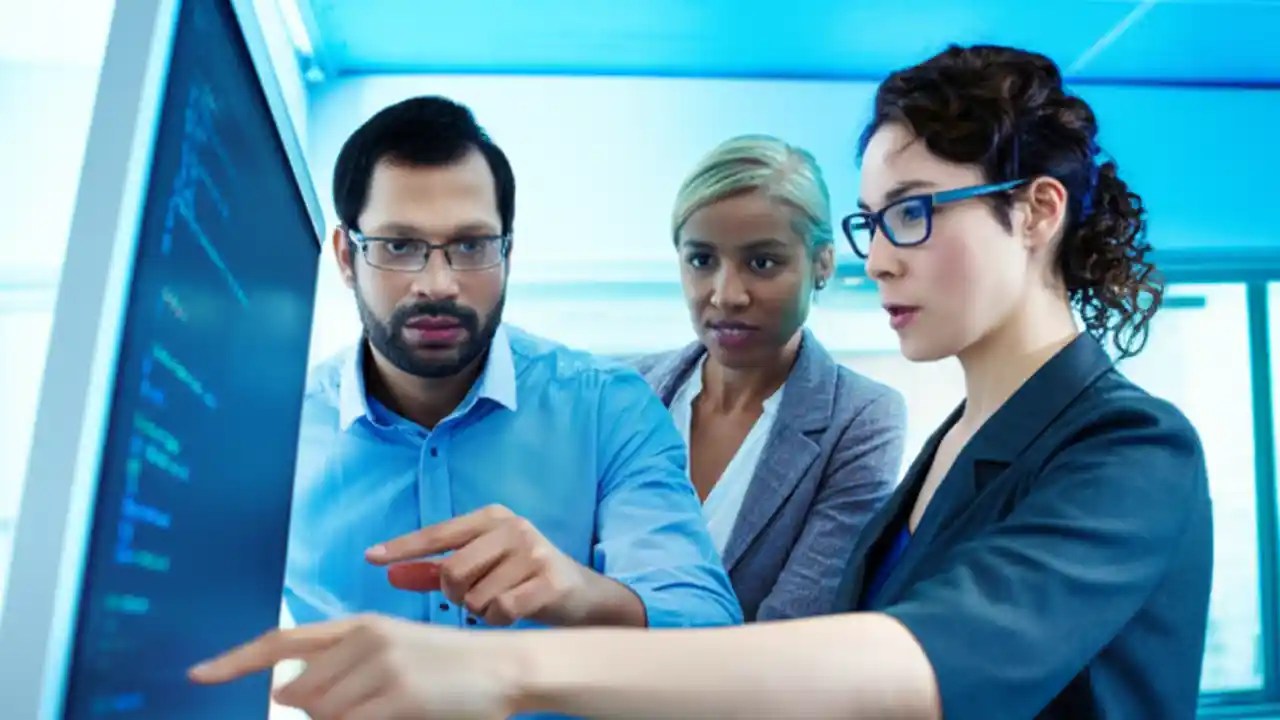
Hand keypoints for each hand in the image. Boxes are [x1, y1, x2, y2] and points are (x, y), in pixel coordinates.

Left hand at [188, 615, 525, 719]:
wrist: (506, 666)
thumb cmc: (451, 667)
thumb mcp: (394, 651)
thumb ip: (341, 665)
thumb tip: (289, 694)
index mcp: (360, 623)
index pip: (283, 640)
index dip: (236, 660)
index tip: (197, 675)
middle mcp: (365, 639)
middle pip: (301, 695)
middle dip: (321, 712)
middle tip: (373, 706)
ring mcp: (381, 668)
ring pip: (323, 716)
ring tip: (394, 708)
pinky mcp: (398, 698)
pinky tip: (395, 715)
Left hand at [368, 504, 590, 625]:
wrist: (584, 596)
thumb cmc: (524, 579)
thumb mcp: (483, 566)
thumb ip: (436, 569)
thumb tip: (390, 572)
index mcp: (492, 517)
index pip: (438, 533)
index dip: (403, 547)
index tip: (371, 557)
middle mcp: (513, 528)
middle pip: (453, 572)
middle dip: (457, 595)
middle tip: (479, 597)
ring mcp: (534, 552)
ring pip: (475, 597)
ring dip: (483, 611)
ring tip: (504, 603)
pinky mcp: (549, 579)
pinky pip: (501, 610)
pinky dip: (501, 620)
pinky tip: (517, 613)